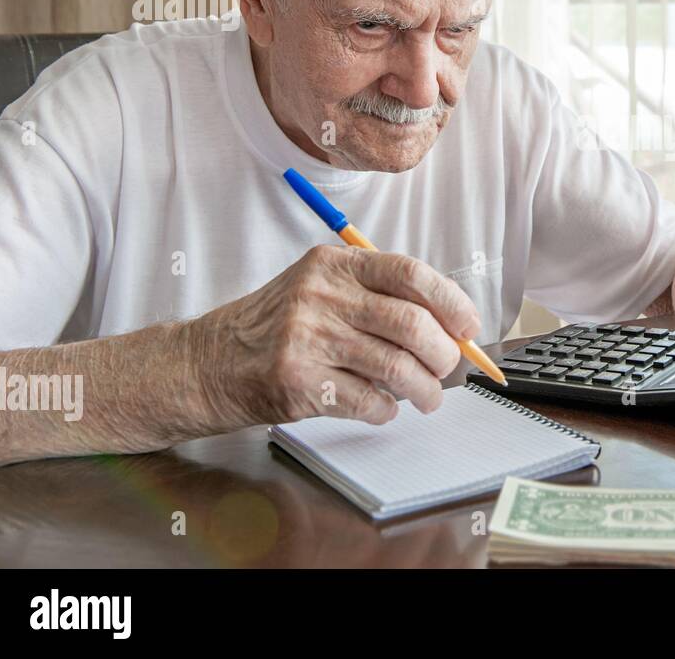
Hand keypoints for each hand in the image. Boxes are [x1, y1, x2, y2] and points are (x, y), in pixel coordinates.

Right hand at [185, 245, 480, 427]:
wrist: (207, 363)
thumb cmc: (275, 327)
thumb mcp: (319, 289)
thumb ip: (375, 297)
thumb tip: (447, 325)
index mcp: (334, 264)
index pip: (411, 274)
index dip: (451, 302)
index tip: (468, 326)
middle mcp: (322, 295)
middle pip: (411, 323)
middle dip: (444, 353)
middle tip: (448, 368)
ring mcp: (308, 338)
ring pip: (397, 367)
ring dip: (425, 390)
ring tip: (428, 398)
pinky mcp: (298, 381)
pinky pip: (368, 400)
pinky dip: (387, 410)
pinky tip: (384, 408)